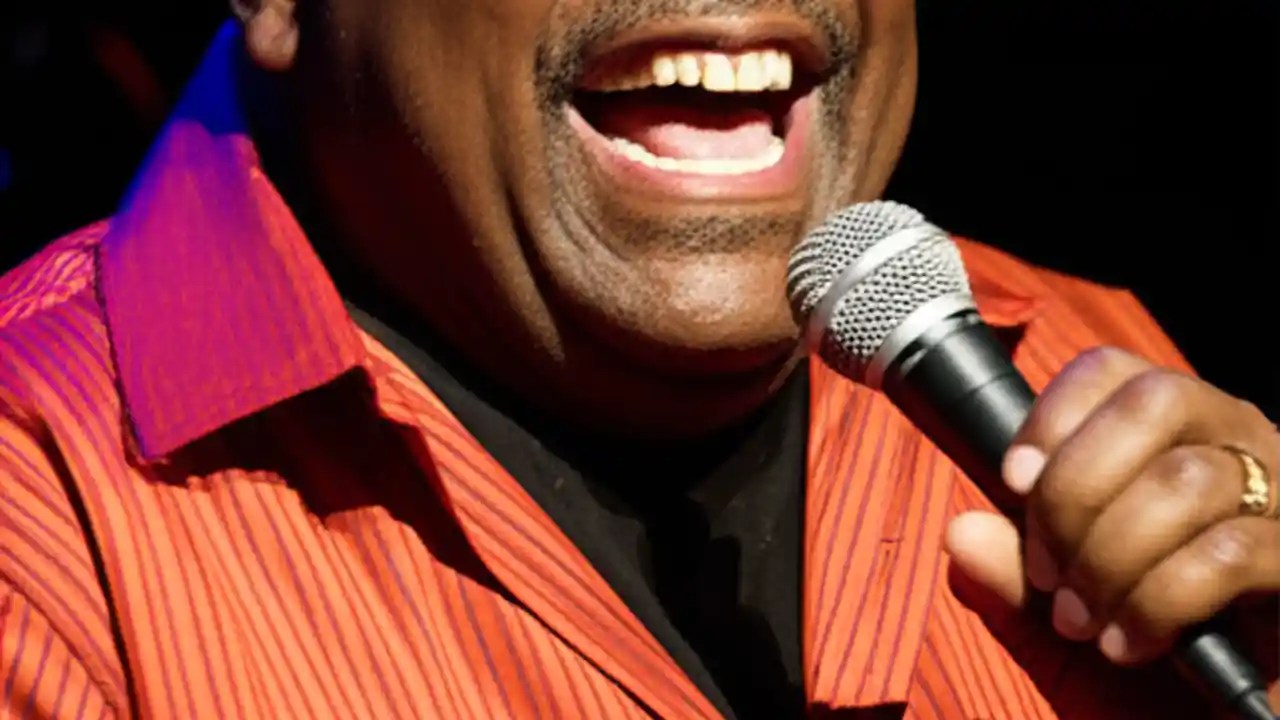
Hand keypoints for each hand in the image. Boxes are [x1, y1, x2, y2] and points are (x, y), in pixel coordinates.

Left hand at [945, 346, 1279, 664]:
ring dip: (1109, 556)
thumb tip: (962, 533)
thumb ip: (1013, 581)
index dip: (1054, 415)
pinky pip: (1226, 556)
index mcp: (1179, 441)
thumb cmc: (1150, 682)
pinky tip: (1129, 645)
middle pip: (1153, 404)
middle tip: (1047, 573)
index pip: (1115, 372)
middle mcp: (1243, 451)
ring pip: (1185, 479)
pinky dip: (1156, 602)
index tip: (1014, 481)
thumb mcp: (1058, 627)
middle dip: (1075, 489)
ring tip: (1081, 621)